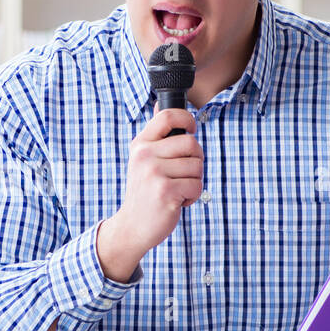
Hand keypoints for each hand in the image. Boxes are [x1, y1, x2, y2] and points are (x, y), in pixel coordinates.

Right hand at [107, 104, 204, 256]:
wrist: (132, 226)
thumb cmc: (144, 192)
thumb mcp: (142, 159)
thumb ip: (154, 136)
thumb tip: (159, 104)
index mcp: (140, 145)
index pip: (167, 116)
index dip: (187, 119)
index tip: (191, 129)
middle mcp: (145, 156)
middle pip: (191, 143)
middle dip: (196, 160)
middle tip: (182, 174)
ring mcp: (154, 173)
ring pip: (197, 166)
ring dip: (194, 181)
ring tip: (176, 190)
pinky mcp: (166, 192)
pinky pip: (197, 185)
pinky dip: (193, 196)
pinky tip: (177, 201)